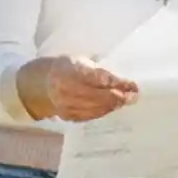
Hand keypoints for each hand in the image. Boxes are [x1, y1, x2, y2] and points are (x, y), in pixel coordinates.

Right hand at [16, 56, 139, 121]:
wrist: (43, 84)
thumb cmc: (67, 68)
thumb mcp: (81, 61)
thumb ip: (99, 71)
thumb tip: (123, 82)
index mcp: (69, 69)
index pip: (98, 77)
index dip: (117, 82)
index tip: (132, 84)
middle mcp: (66, 88)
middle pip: (99, 96)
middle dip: (119, 96)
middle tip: (134, 96)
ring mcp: (66, 104)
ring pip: (96, 108)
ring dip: (114, 105)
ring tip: (126, 101)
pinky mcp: (68, 116)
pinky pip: (90, 115)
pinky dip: (104, 111)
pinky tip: (112, 106)